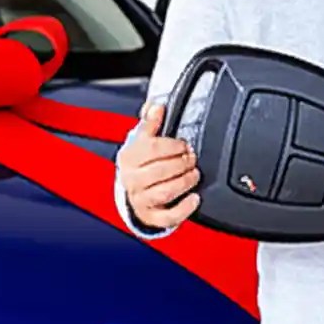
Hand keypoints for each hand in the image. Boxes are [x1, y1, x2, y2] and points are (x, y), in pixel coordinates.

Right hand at [117, 102, 200, 229]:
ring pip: (163, 192)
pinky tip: (195, 198)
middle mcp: (131, 180)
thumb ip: (150, 123)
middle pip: (159, 171)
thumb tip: (156, 106)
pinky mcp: (150, 216)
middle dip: (181, 163)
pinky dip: (183, 208)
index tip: (183, 144)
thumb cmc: (140, 164)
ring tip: (194, 175)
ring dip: (184, 182)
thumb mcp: (141, 142)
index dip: (172, 145)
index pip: (151, 148)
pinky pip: (167, 217)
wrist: (133, 192)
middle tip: (192, 159)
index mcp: (128, 158)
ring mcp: (140, 199)